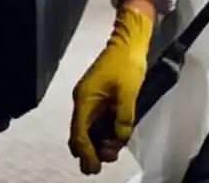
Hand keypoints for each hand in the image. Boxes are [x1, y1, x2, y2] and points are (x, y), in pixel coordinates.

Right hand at [68, 1, 153, 174]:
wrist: (128, 41)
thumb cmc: (126, 64)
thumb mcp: (128, 92)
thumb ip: (123, 117)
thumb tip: (120, 137)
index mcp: (85, 100)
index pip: (79, 134)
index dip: (86, 153)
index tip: (94, 167)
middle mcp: (84, 102)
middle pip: (81, 135)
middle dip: (91, 151)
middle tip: (103, 163)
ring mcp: (91, 100)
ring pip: (90, 130)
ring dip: (100, 143)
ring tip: (113, 152)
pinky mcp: (100, 98)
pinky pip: (98, 121)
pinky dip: (105, 132)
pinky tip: (115, 140)